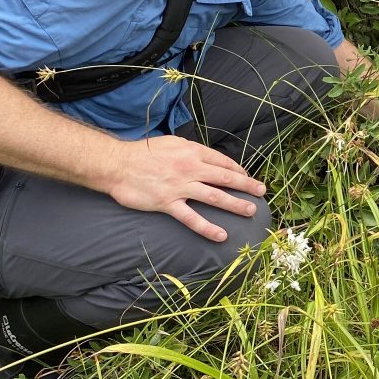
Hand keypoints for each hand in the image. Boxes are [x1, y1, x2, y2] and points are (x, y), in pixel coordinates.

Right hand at [104, 135, 266, 241]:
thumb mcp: (171, 143)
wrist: (116, 164)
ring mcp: (180, 187)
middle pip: (225, 178)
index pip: (222, 161)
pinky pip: (192, 218)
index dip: (237, 170)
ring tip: (250, 211)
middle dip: (246, 185)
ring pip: (215, 197)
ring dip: (235, 204)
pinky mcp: (168, 204)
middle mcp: (190, 168)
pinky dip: (208, 228)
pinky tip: (221, 235)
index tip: (246, 177)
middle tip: (261, 192)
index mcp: (192, 152)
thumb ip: (190, 150)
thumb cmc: (142, 152)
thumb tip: (204, 157)